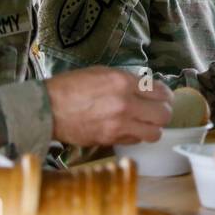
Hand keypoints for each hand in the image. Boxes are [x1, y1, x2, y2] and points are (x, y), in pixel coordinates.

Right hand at [45, 67, 171, 146]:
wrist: (48, 108)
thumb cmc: (71, 87)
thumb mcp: (101, 73)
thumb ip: (126, 81)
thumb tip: (146, 88)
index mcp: (123, 82)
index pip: (161, 92)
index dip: (166, 95)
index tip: (164, 96)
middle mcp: (125, 104)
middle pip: (163, 115)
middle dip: (164, 112)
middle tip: (158, 110)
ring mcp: (118, 125)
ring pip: (154, 133)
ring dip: (153, 128)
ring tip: (146, 123)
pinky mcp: (111, 140)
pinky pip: (135, 141)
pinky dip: (136, 136)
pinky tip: (128, 128)